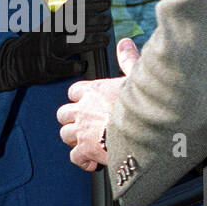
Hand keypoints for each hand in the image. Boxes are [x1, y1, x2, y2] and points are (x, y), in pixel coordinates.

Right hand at [0, 0, 111, 93]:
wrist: (9, 63)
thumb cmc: (32, 45)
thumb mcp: (44, 26)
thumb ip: (61, 18)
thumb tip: (76, 6)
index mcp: (51, 21)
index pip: (73, 7)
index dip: (91, 2)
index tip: (107, 1)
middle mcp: (49, 33)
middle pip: (74, 23)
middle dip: (93, 20)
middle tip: (108, 21)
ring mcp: (47, 50)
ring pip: (71, 43)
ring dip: (90, 41)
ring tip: (105, 40)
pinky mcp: (45, 68)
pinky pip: (61, 67)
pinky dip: (73, 66)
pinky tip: (84, 65)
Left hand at [56, 37, 140, 170]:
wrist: (143, 131)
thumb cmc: (142, 104)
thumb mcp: (136, 77)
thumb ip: (128, 60)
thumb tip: (125, 44)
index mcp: (94, 91)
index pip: (74, 91)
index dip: (80, 98)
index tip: (88, 103)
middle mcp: (83, 110)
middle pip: (63, 114)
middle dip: (72, 120)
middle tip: (86, 125)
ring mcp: (81, 130)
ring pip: (65, 135)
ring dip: (75, 140)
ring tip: (89, 143)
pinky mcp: (85, 150)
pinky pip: (74, 157)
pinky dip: (82, 160)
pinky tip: (93, 161)